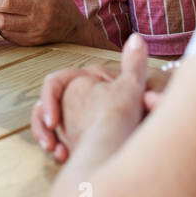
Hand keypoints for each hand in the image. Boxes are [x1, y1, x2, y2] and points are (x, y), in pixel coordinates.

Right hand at [32, 44, 170, 160]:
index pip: (55, 82)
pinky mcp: (75, 132)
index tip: (54, 124)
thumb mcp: (139, 89)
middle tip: (51, 146)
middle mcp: (75, 93)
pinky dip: (56, 146)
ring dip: (47, 137)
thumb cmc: (145, 109)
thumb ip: (136, 66)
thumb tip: (137, 38)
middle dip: (44, 125)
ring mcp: (73, 113)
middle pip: (46, 104)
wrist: (151, 135)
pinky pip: (55, 136)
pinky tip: (65, 158)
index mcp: (85, 77)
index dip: (50, 101)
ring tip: (58, 154)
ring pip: (46, 122)